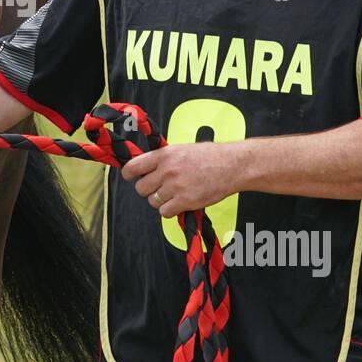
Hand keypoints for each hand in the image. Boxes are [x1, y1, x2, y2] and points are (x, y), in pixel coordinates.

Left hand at [121, 142, 243, 218]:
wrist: (232, 165)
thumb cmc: (210, 156)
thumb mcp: (182, 149)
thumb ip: (164, 159)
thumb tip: (148, 167)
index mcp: (164, 155)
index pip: (133, 167)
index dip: (129, 174)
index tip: (131, 177)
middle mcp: (166, 170)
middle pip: (141, 188)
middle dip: (148, 190)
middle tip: (159, 188)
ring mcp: (175, 187)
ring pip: (153, 201)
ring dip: (160, 201)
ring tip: (174, 194)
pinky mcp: (185, 201)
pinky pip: (165, 212)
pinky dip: (170, 210)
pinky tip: (179, 203)